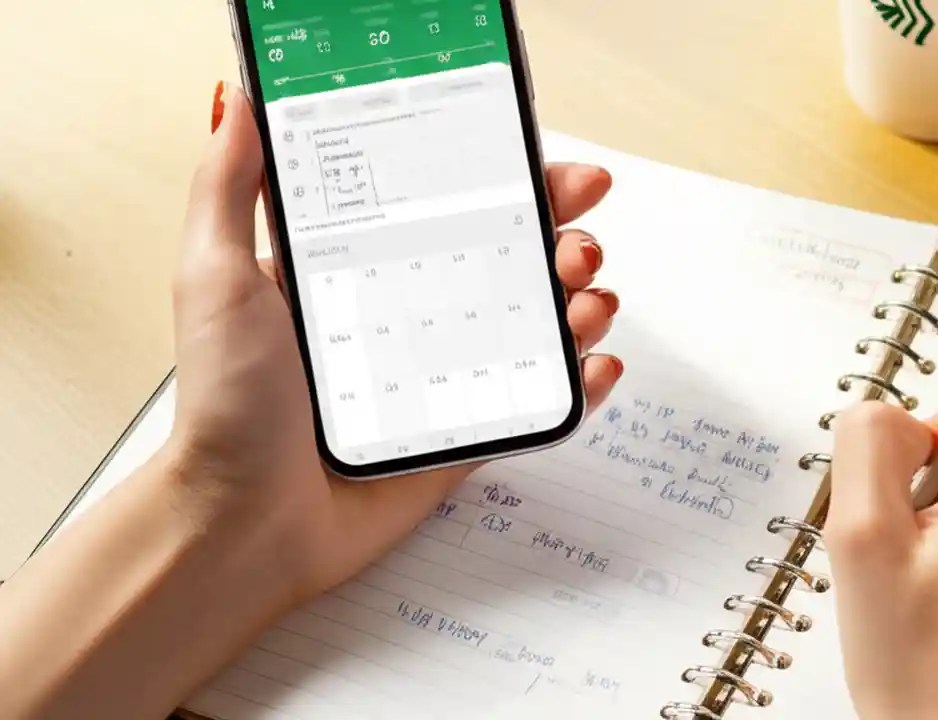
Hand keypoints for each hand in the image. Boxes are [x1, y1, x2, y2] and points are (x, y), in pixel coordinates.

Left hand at [167, 85, 623, 603]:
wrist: (247, 524)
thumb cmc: (227, 406)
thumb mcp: (216, 276)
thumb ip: (229, 186)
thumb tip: (241, 104)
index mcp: (363, 270)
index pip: (452, 206)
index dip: (509, 182)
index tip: (549, 166)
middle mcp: (410, 314)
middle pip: (509, 259)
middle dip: (562, 238)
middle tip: (579, 240)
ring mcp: (444, 375)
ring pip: (536, 325)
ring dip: (580, 301)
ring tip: (587, 299)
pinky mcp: (464, 433)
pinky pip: (539, 400)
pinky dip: (581, 381)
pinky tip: (598, 364)